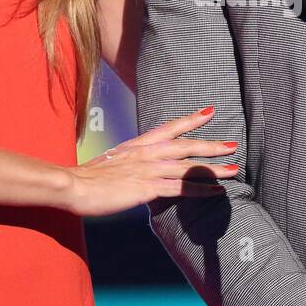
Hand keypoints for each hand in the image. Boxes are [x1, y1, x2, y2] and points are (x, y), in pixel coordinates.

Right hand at [63, 106, 237, 216]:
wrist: (72, 185)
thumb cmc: (87, 178)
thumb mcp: (111, 163)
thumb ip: (128, 163)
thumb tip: (138, 170)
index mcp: (137, 145)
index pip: (169, 127)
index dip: (190, 120)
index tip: (209, 113)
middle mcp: (146, 153)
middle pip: (185, 145)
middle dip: (210, 144)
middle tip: (232, 145)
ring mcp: (147, 169)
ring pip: (188, 166)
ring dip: (213, 168)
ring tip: (233, 169)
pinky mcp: (147, 188)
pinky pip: (180, 188)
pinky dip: (201, 189)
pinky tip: (216, 192)